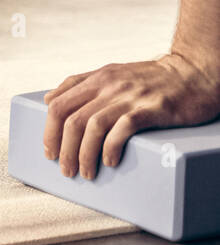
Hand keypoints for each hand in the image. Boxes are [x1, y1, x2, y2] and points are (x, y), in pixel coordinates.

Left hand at [43, 53, 219, 179]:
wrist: (195, 72)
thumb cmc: (152, 78)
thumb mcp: (112, 73)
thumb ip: (80, 83)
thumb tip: (48, 99)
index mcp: (97, 78)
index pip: (58, 105)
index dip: (49, 131)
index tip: (49, 151)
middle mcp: (109, 86)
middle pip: (71, 119)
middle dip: (63, 148)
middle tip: (65, 169)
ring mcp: (130, 97)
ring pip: (92, 127)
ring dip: (84, 154)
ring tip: (85, 173)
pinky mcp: (152, 109)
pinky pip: (122, 129)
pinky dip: (110, 148)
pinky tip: (109, 161)